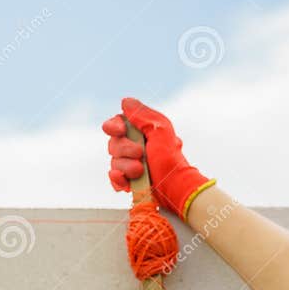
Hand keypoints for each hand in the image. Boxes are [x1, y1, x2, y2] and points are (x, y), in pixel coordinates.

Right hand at [102, 97, 215, 220]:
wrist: (175, 187)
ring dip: (126, 166)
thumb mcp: (161, 130)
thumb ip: (142, 114)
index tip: (120, 131)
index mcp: (141, 132)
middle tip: (140, 154)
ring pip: (114, 162)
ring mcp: (130, 165)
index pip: (115, 124)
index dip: (113, 126)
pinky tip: (126, 182)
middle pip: (113, 143)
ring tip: (140, 171)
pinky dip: (118, 180)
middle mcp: (133, 147)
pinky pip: (114, 179)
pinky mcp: (129, 182)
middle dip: (125, 149)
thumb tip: (126, 102)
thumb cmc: (171, 158)